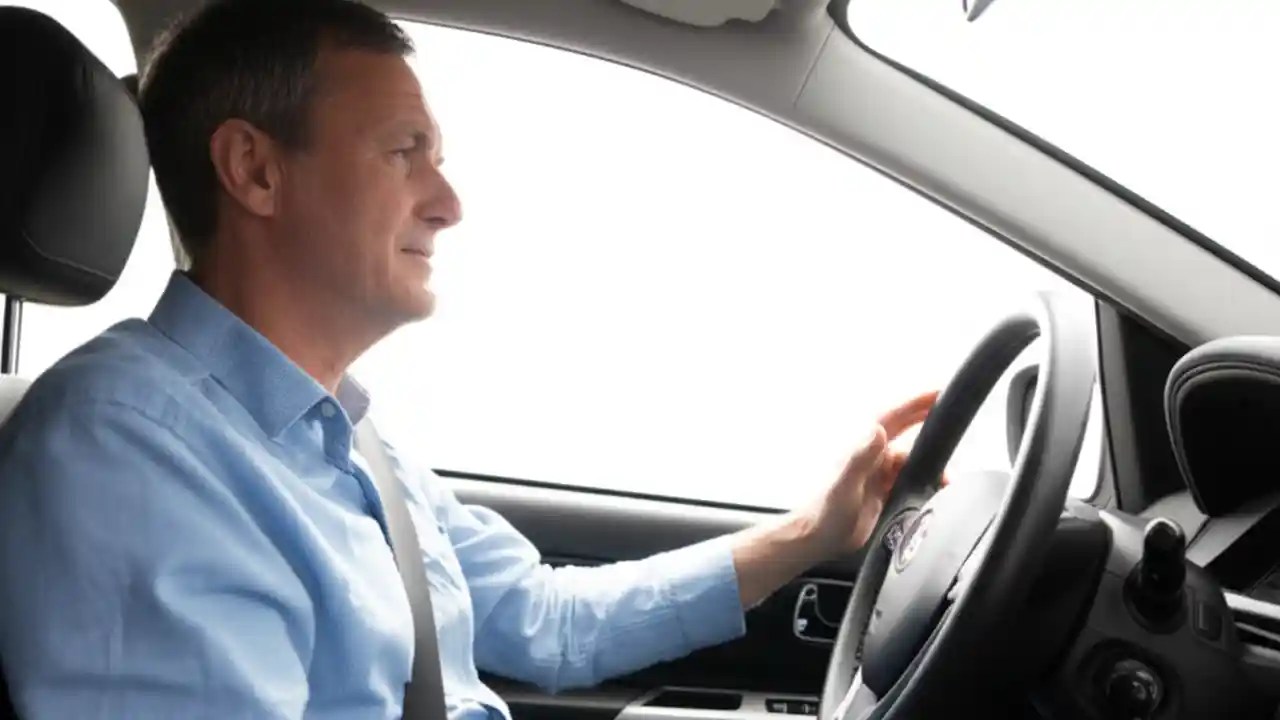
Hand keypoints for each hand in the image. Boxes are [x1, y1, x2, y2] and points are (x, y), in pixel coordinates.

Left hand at [805, 390, 938, 557]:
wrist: (817, 539)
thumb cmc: (824, 511)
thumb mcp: (844, 482)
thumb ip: (860, 457)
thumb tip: (878, 430)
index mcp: (862, 447)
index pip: (892, 416)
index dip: (915, 402)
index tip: (937, 391)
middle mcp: (871, 456)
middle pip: (905, 430)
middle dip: (927, 419)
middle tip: (951, 413)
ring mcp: (877, 474)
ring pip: (911, 459)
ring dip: (931, 461)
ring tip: (950, 473)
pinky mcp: (882, 492)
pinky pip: (909, 480)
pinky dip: (925, 482)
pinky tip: (938, 490)